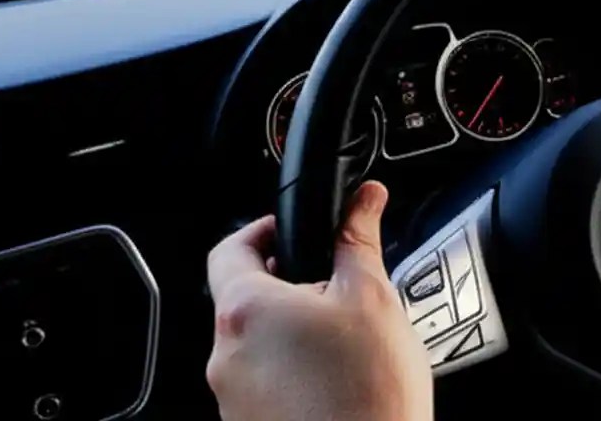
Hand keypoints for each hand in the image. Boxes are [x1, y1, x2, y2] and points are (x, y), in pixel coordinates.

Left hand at [206, 182, 431, 420]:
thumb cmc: (369, 397)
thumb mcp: (374, 298)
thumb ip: (358, 240)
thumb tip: (363, 201)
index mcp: (247, 310)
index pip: (228, 247)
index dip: (262, 230)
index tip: (290, 230)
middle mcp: (226, 355)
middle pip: (247, 300)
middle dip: (292, 289)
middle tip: (336, 291)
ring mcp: (233, 399)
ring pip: (258, 346)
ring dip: (294, 335)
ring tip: (345, 344)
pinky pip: (266, 386)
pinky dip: (295, 375)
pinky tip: (338, 382)